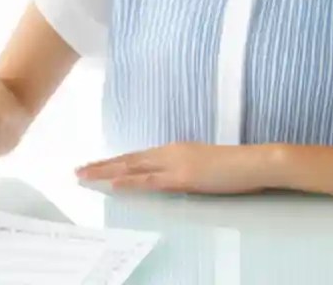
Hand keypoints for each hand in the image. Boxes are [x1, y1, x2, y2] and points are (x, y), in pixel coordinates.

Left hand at [75, 142, 273, 194]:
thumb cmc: (234, 166)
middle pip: (129, 159)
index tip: (95, 165)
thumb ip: (185, 169)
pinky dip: (130, 180)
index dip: (115, 161)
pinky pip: (151, 180)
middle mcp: (170, 152)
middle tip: (78, 170)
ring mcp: (175, 163)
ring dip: (106, 171)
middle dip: (102, 165)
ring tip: (84, 176)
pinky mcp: (183, 176)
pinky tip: (114, 182)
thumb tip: (172, 178)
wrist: (254, 162)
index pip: (138, 156)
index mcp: (175, 150)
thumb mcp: (203, 165)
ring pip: (133, 167)